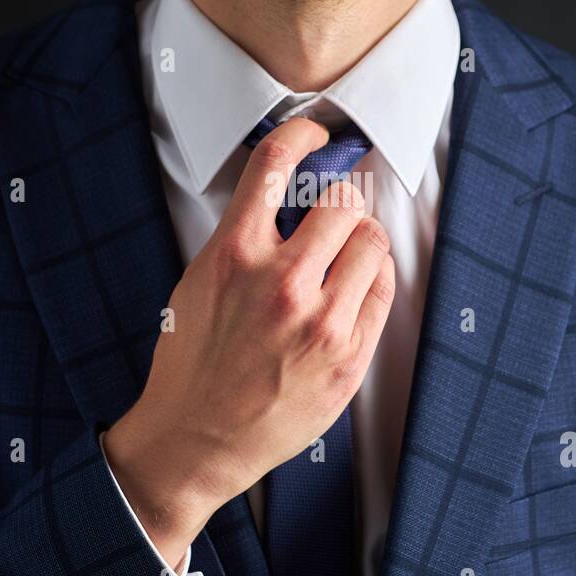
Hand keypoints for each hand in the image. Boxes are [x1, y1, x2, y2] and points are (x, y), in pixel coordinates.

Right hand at [102, 117, 395, 566]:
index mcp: (234, 254)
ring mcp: (321, 322)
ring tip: (347, 254)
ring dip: (362, 240)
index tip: (316, 134)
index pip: (276, 164)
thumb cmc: (192, 362)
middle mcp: (281, 282)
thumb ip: (242, 238)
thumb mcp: (198, 282)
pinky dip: (375, 277)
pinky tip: (357, 285)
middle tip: (336, 212)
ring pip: (372, 242)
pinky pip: (384, 290)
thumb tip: (288, 198)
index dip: (303, 134)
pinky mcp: (348, 356)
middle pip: (342, 202)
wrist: (196, 441)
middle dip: (341, 201)